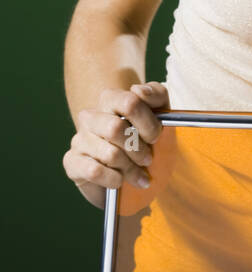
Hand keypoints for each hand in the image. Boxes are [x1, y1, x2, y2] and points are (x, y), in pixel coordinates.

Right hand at [62, 82, 170, 209]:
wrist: (124, 167)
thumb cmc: (142, 135)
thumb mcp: (158, 112)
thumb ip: (155, 94)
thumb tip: (139, 90)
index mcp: (110, 99)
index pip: (129, 102)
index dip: (147, 123)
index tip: (156, 137)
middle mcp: (90, 117)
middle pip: (115, 128)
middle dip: (138, 148)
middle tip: (148, 159)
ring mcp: (79, 139)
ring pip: (108, 153)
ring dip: (130, 168)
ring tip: (140, 175)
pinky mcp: (72, 162)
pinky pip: (94, 171)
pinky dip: (113, 179)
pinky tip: (120, 181)